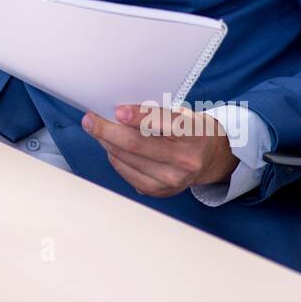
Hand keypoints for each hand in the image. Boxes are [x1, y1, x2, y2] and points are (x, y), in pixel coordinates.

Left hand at [80, 103, 237, 196]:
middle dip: (107, 130)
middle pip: (136, 145)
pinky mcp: (157, 191)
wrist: (210, 159)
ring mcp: (170, 180)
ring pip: (127, 159)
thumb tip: (118, 111)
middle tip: (90, 119)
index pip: (163, 124)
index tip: (117, 111)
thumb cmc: (191, 130)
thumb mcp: (183, 115)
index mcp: (193, 135)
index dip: (138, 117)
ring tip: (96, 129)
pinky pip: (126, 172)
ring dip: (106, 143)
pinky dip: (115, 157)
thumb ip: (156, 113)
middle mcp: (183, 161)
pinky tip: (111, 147)